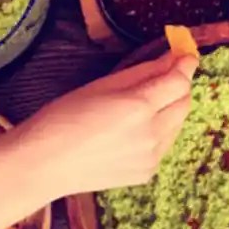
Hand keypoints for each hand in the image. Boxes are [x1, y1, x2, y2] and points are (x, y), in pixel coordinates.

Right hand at [15, 52, 196, 196]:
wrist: (43, 165)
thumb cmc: (63, 117)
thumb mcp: (101, 85)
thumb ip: (142, 72)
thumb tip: (170, 59)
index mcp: (139, 107)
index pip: (178, 81)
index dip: (185, 64)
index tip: (186, 55)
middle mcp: (151, 134)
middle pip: (184, 103)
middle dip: (179, 87)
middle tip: (164, 76)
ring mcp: (151, 157)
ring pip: (176, 125)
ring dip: (169, 110)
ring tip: (141, 106)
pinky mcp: (147, 173)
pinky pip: (163, 145)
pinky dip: (158, 133)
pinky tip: (132, 132)